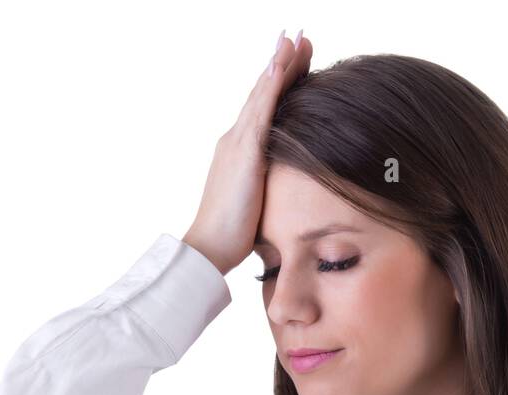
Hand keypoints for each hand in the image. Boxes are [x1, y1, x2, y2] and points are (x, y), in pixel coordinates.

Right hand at [182, 30, 312, 275]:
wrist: (209, 247)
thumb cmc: (233, 234)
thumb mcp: (257, 202)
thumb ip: (267, 187)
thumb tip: (284, 191)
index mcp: (240, 151)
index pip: (264, 109)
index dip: (280, 83)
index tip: (296, 59)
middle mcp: (235, 139)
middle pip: (262, 93)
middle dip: (280, 63)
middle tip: (297, 35)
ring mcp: (237, 143)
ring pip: (261, 96)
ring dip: (278, 64)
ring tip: (294, 38)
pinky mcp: (243, 153)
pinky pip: (260, 113)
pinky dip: (271, 87)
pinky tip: (281, 67)